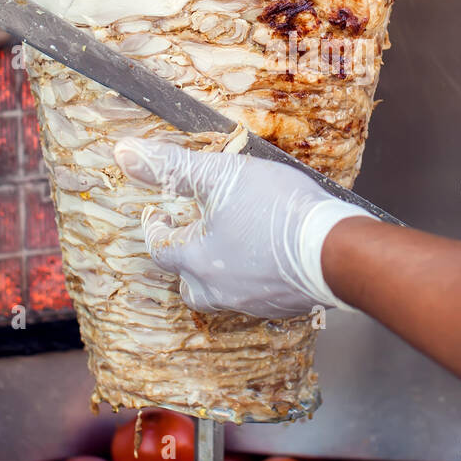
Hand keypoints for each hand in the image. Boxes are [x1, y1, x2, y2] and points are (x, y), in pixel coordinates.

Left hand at [113, 137, 372, 318]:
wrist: (336, 248)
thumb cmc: (279, 211)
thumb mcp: (220, 175)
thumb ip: (172, 166)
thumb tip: (124, 154)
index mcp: (197, 261)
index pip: (160, 248)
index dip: (156, 227)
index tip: (160, 212)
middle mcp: (220, 290)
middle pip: (188, 283)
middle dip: (187, 261)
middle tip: (196, 235)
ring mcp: (254, 303)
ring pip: (224, 293)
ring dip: (222, 271)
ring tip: (234, 244)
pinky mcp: (285, 305)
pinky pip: (260, 295)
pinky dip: (257, 277)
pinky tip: (270, 256)